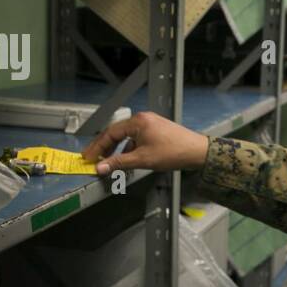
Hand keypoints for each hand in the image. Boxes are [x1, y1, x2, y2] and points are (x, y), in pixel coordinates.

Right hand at [82, 111, 209, 175]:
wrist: (198, 152)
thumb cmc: (174, 152)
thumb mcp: (142, 159)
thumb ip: (119, 163)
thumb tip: (101, 167)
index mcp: (137, 121)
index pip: (110, 133)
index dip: (97, 147)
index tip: (88, 158)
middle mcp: (143, 119)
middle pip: (116, 133)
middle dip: (104, 148)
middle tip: (93, 159)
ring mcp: (150, 124)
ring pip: (127, 137)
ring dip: (117, 150)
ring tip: (109, 162)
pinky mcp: (156, 131)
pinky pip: (137, 139)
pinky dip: (130, 149)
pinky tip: (128, 160)